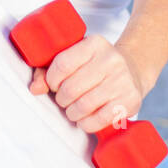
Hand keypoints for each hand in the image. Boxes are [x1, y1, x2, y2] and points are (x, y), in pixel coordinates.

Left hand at [28, 34, 144, 132]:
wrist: (133, 69)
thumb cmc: (97, 65)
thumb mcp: (77, 57)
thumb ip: (51, 69)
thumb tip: (34, 88)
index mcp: (94, 43)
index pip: (63, 63)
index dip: (51, 80)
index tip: (53, 85)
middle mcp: (111, 59)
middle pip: (71, 88)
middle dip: (61, 99)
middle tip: (64, 100)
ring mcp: (122, 80)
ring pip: (84, 105)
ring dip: (72, 113)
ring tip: (73, 110)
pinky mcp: (130, 100)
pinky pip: (100, 119)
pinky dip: (87, 124)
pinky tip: (85, 120)